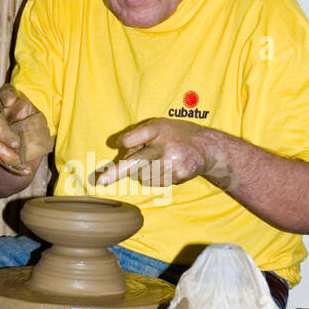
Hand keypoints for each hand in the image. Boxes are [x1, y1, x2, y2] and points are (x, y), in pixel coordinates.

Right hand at [0, 84, 40, 174]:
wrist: (19, 147)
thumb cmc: (32, 130)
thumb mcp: (37, 124)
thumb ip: (36, 125)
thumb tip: (40, 134)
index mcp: (10, 101)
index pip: (6, 91)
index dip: (7, 94)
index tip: (11, 101)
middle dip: (3, 132)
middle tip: (16, 144)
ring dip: (5, 153)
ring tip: (20, 163)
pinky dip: (7, 164)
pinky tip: (22, 170)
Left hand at [95, 118, 216, 189]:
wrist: (207, 148)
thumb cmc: (176, 135)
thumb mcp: (159, 126)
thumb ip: (139, 135)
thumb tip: (117, 148)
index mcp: (159, 129)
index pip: (137, 136)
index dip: (126, 142)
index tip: (116, 144)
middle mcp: (166, 145)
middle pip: (137, 162)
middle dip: (117, 172)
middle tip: (101, 181)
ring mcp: (173, 162)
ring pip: (143, 175)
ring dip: (141, 172)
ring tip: (155, 161)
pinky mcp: (179, 175)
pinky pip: (154, 182)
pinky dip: (153, 178)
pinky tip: (164, 169)